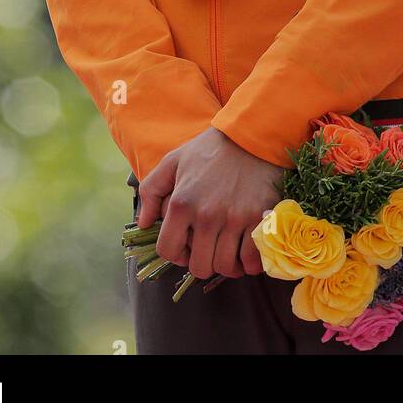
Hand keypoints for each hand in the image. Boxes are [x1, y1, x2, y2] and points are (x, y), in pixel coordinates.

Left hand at [136, 127, 283, 279]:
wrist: (251, 135)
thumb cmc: (210, 149)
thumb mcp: (173, 161)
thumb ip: (151, 190)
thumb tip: (143, 223)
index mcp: (182, 203)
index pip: (168, 250)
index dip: (175, 254)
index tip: (185, 247)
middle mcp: (207, 216)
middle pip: (200, 267)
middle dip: (202, 261)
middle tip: (209, 247)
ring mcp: (235, 219)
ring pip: (226, 267)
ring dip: (226, 264)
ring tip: (228, 249)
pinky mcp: (259, 219)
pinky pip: (252, 261)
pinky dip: (249, 263)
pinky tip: (246, 250)